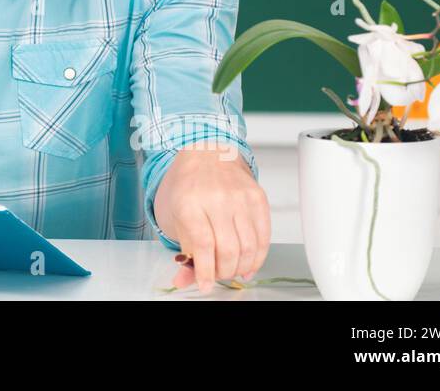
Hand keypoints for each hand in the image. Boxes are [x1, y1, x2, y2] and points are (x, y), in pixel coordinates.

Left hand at [154, 143, 269, 293]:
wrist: (206, 153)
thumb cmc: (187, 185)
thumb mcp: (175, 216)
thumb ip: (183, 251)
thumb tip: (183, 281)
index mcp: (189, 202)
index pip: (203, 245)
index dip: (206, 272)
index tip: (205, 285)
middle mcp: (216, 198)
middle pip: (228, 249)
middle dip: (223, 272)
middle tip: (218, 275)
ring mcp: (240, 197)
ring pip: (249, 246)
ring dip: (241, 267)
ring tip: (232, 269)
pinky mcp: (258, 197)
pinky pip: (264, 236)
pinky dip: (258, 256)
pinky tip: (249, 263)